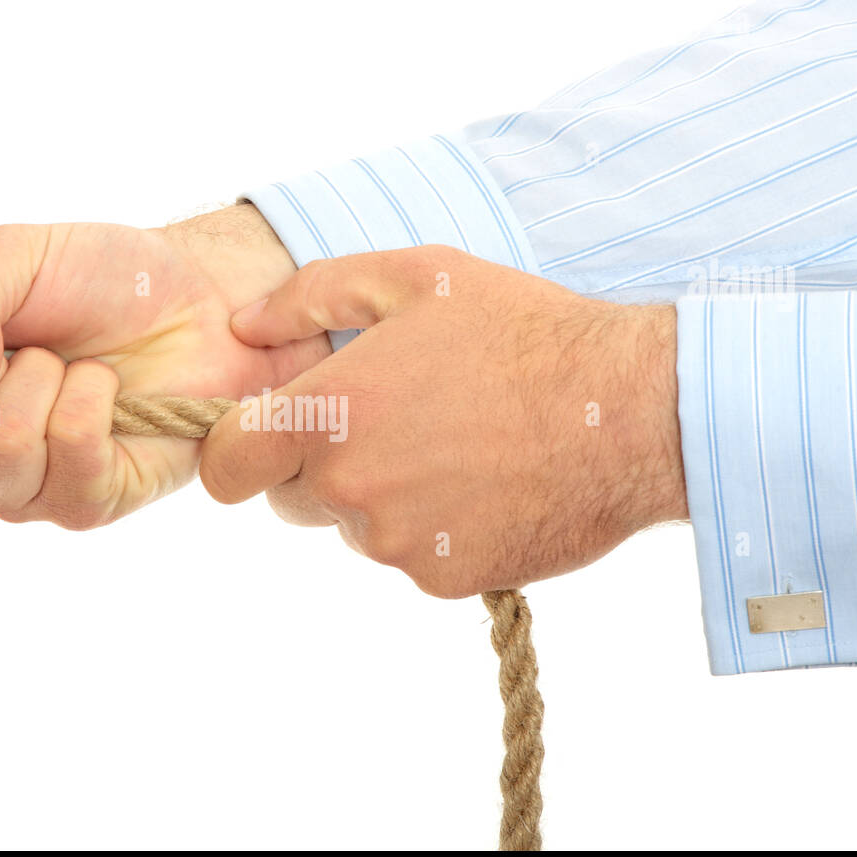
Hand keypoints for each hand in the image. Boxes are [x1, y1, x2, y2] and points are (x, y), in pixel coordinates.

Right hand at [0, 205, 330, 526]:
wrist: (195, 294)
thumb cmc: (98, 279)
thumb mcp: (11, 260)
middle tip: (21, 343)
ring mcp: (30, 485)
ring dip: (38, 384)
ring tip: (71, 363)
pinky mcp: (92, 500)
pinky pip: (68, 465)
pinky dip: (88, 406)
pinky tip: (107, 388)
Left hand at [199, 246, 687, 596]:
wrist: (629, 412)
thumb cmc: (523, 332)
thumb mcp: (417, 278)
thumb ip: (312, 296)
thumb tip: (245, 325)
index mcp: (329, 415)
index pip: (227, 466)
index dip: (238, 454)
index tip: (265, 441)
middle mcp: (350, 489)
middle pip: (292, 498)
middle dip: (322, 466)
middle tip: (394, 422)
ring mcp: (397, 543)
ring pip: (355, 528)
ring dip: (383, 497)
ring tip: (455, 446)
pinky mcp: (443, 579)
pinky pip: (411, 558)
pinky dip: (434, 529)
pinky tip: (484, 485)